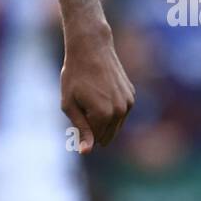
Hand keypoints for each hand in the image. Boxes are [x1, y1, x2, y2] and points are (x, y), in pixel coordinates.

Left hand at [61, 21, 134, 152]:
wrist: (92, 49)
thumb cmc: (75, 75)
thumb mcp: (69, 104)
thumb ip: (80, 129)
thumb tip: (87, 152)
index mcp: (103, 115)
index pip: (93, 139)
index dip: (80, 130)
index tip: (75, 113)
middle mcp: (120, 111)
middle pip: (105, 135)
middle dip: (92, 129)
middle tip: (82, 107)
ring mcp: (128, 103)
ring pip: (114, 126)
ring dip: (101, 121)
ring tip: (90, 99)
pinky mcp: (131, 96)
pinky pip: (120, 114)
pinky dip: (110, 111)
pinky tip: (100, 94)